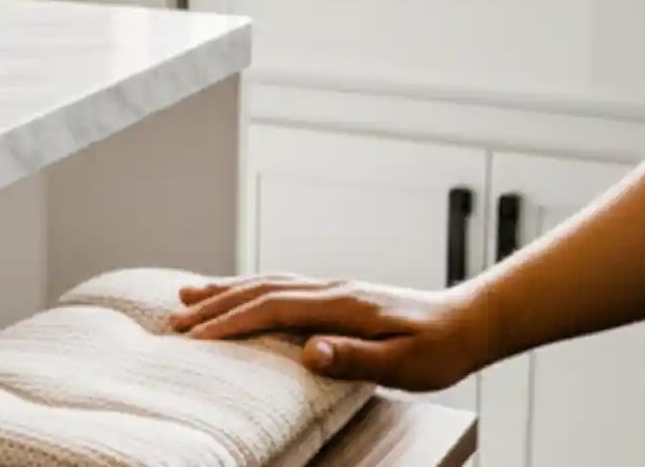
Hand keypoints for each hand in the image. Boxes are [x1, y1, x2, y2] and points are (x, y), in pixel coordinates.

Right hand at [170, 275, 491, 392]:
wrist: (470, 321)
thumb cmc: (439, 349)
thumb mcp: (404, 364)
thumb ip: (356, 357)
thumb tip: (308, 353)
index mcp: (342, 305)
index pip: (273, 308)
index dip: (232, 321)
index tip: (196, 337)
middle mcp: (332, 289)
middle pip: (261, 288)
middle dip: (216, 304)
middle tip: (174, 320)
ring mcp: (334, 288)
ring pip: (269, 281)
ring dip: (228, 289)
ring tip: (189, 296)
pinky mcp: (338, 294)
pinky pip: (282, 285)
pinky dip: (251, 287)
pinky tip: (241, 294)